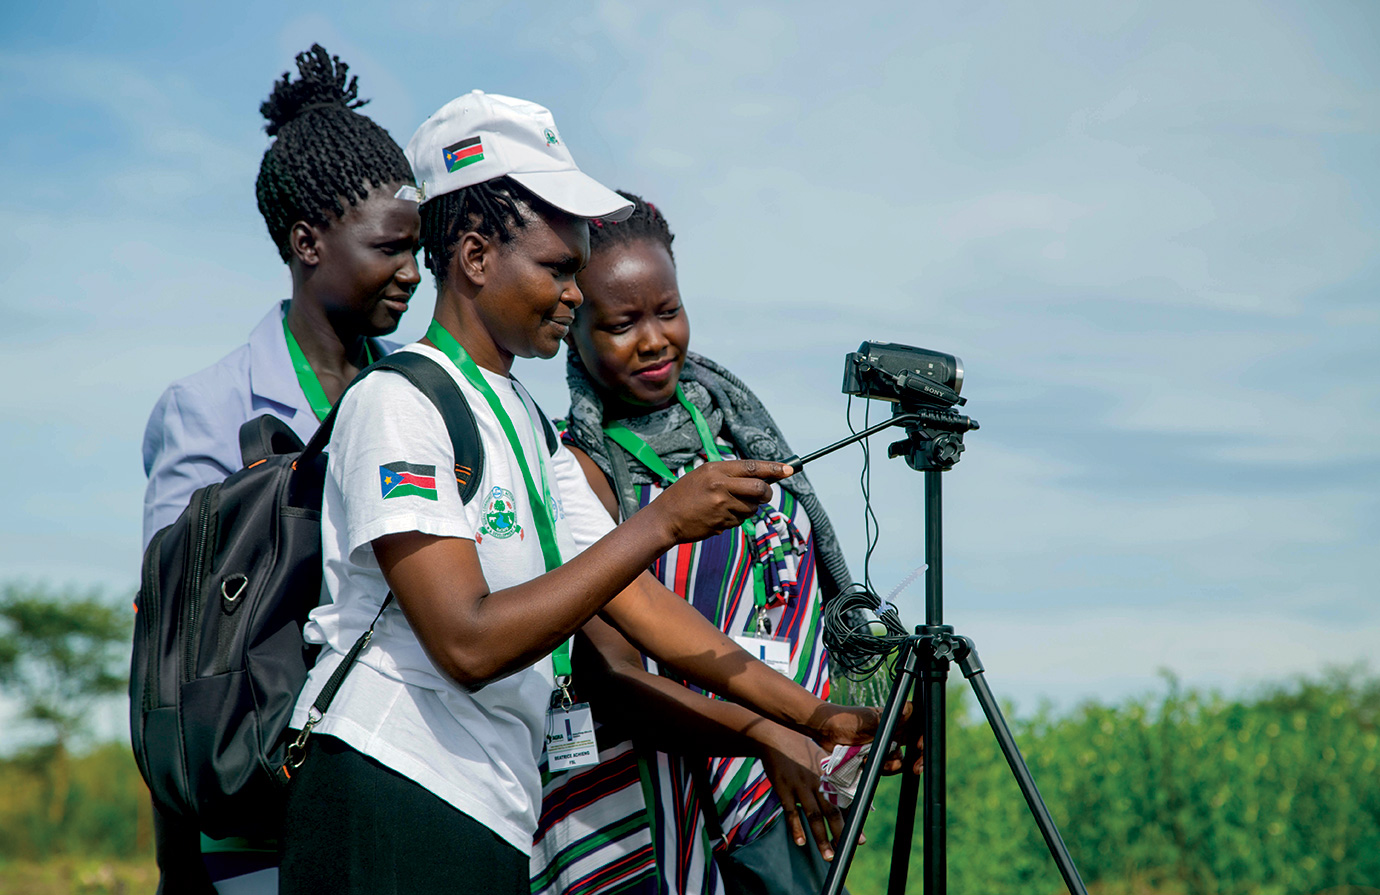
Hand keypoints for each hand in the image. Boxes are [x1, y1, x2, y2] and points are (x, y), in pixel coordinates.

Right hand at [645, 459, 790, 543]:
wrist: (664, 518)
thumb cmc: (684, 495)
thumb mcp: (703, 475)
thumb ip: (729, 475)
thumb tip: (759, 477)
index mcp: (715, 470)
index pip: (752, 466)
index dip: (774, 468)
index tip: (789, 469)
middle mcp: (720, 486)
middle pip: (760, 488)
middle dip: (767, 493)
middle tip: (765, 495)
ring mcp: (721, 506)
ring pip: (752, 507)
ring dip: (749, 508)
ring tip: (729, 506)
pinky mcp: (721, 522)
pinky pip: (740, 520)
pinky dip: (736, 519)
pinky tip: (719, 516)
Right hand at [757, 728, 847, 860]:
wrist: (775, 738)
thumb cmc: (801, 749)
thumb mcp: (821, 757)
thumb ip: (832, 775)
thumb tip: (848, 792)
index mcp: (829, 775)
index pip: (844, 803)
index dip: (853, 821)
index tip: (860, 838)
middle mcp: (817, 781)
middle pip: (831, 811)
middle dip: (840, 834)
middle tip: (847, 850)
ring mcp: (800, 786)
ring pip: (813, 816)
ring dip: (821, 838)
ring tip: (828, 856)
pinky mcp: (784, 789)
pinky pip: (791, 812)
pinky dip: (796, 828)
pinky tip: (800, 842)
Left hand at [808, 703, 922, 774]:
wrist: (826, 732)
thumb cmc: (847, 719)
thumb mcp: (870, 718)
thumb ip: (891, 717)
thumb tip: (909, 708)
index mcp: (895, 721)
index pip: (918, 729)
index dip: (923, 739)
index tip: (919, 746)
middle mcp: (893, 735)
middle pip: (915, 748)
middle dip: (918, 759)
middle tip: (917, 768)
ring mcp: (884, 748)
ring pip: (900, 761)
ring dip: (893, 765)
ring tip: (881, 762)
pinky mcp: (875, 760)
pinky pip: (886, 769)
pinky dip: (880, 769)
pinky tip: (867, 762)